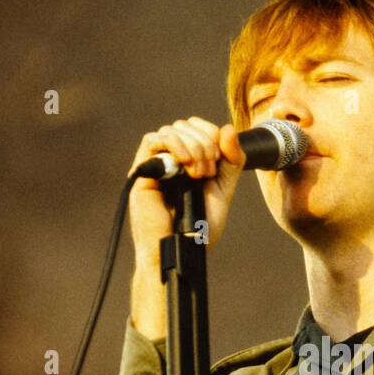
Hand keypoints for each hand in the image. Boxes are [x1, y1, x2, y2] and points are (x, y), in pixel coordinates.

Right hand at [128, 117, 246, 266]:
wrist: (182, 248)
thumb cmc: (200, 226)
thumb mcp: (223, 189)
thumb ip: (231, 161)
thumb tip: (228, 128)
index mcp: (190, 161)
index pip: (198, 128)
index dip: (211, 134)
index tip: (218, 160)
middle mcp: (172, 160)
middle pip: (185, 126)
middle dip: (204, 144)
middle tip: (207, 172)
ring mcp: (156, 165)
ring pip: (171, 130)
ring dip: (191, 147)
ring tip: (197, 174)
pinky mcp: (142, 172)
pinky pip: (152, 141)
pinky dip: (173, 145)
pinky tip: (184, 163)